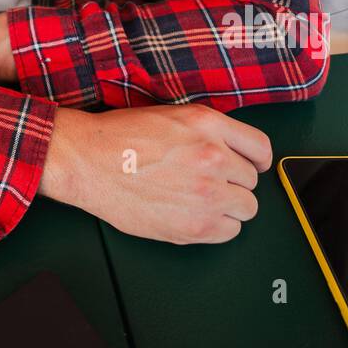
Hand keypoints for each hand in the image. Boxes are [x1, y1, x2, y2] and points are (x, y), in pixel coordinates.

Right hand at [39, 102, 271, 244]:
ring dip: (229, 206)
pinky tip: (195, 214)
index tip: (250, 165)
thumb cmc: (120, 137)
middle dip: (233, 182)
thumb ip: (209, 131)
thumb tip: (235, 152)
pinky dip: (217, 227)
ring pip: (246, 208)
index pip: (260, 148)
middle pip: (251, 181)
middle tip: (207, 181)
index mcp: (208, 125)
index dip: (255, 159)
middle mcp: (212, 157)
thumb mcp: (173, 115)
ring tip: (200, 199)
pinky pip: (229, 232)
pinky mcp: (194, 225)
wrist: (88, 160)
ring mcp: (206, 193)